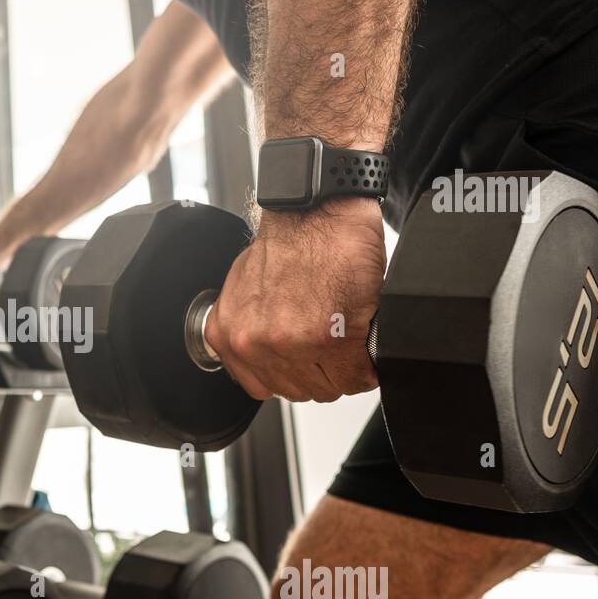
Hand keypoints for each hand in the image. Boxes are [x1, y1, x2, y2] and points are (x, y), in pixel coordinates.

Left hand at [204, 198, 384, 401]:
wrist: (316, 208)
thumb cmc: (290, 240)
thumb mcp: (247, 291)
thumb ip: (254, 330)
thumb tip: (273, 356)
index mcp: (229, 334)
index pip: (267, 386)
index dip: (296, 372)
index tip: (309, 359)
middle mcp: (253, 343)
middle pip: (300, 390)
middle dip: (322, 371)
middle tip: (334, 343)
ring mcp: (289, 344)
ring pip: (329, 388)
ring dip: (347, 368)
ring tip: (349, 337)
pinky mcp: (330, 339)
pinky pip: (356, 378)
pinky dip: (368, 365)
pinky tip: (365, 339)